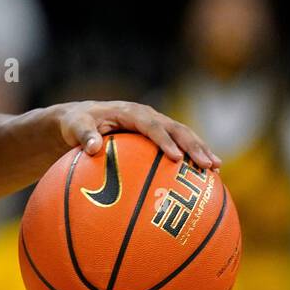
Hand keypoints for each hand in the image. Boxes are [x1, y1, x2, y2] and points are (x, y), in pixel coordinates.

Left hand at [57, 100, 219, 169]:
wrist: (82, 118)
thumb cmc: (76, 123)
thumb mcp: (74, 126)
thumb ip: (83, 135)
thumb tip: (92, 148)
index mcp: (130, 112)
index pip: (151, 125)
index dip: (165, 140)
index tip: (176, 158)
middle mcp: (148, 116)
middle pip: (176, 129)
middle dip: (194, 146)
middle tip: (208, 165)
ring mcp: (156, 124)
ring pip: (184, 135)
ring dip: (200, 150)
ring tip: (216, 169)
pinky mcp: (159, 135)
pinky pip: (179, 145)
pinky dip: (192, 158)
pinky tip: (205, 177)